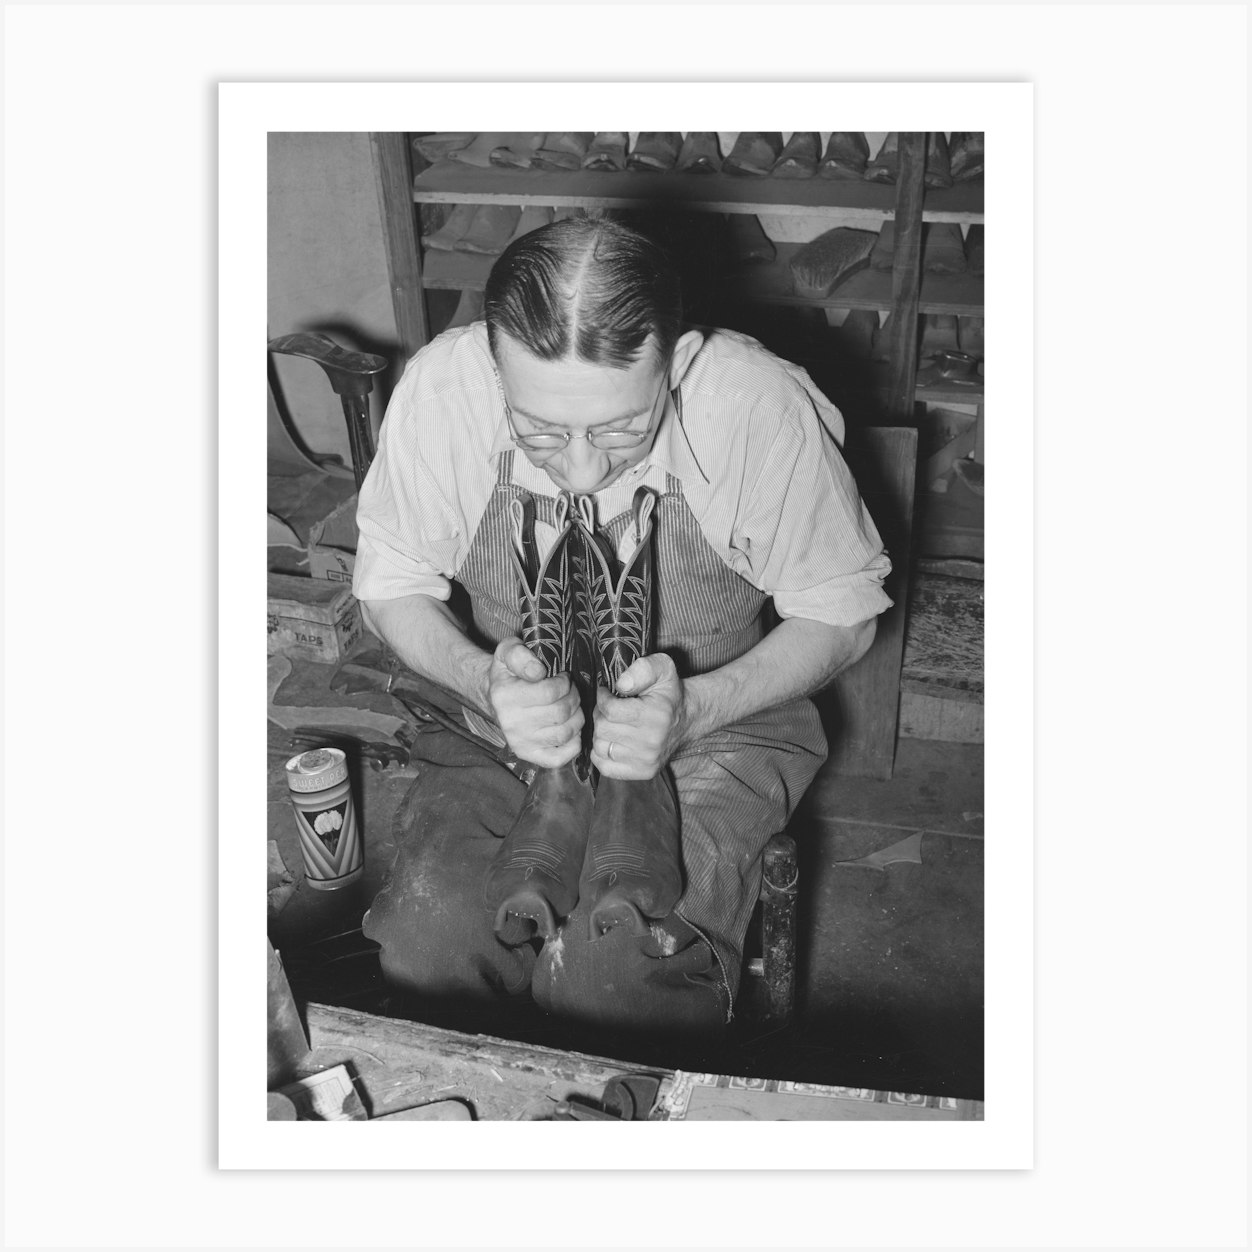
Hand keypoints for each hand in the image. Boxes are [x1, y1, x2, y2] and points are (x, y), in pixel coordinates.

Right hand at [486, 637, 582, 767]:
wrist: (495, 697)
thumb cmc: (508, 672)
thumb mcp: (508, 651)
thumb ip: (520, 654)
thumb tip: (538, 672)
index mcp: (504, 696)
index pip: (551, 692)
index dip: (565, 683)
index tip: (562, 678)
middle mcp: (510, 723)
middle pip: (561, 713)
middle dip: (573, 698)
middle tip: (570, 691)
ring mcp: (519, 742)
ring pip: (565, 733)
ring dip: (577, 717)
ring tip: (571, 707)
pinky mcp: (528, 755)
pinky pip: (559, 757)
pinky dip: (573, 743)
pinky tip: (570, 728)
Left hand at [591, 653, 687, 780]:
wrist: (686, 718)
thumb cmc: (668, 692)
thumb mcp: (662, 667)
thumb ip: (642, 669)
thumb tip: (621, 685)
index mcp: (655, 716)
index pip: (609, 710)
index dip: (602, 698)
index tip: (606, 693)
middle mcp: (652, 742)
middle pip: (602, 729)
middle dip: (600, 715)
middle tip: (609, 709)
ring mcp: (648, 760)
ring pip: (600, 748)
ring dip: (601, 734)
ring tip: (612, 724)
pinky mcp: (644, 772)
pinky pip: (605, 767)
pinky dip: (602, 753)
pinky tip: (613, 741)